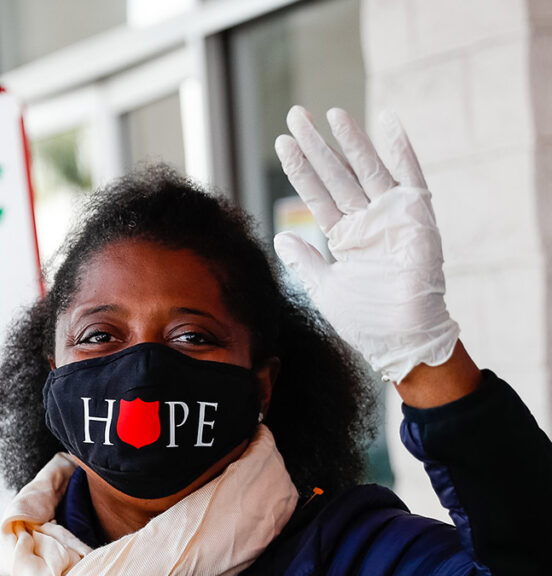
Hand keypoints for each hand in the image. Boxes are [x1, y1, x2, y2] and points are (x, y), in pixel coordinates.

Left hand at [273, 106, 459, 383]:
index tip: (280, 143)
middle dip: (316, 146)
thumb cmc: (366, 320)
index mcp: (344, 237)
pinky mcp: (417, 216)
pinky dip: (401, 149)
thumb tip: (280, 238)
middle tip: (295, 114)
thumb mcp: (324, 289)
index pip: (317, 195)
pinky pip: (410, 175)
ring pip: (366, 169)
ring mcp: (391, 215)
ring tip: (329, 114)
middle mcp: (366, 220)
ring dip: (350, 141)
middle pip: (337, 175)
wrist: (401, 338)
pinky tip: (388, 121)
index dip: (300, 169)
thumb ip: (305, 261)